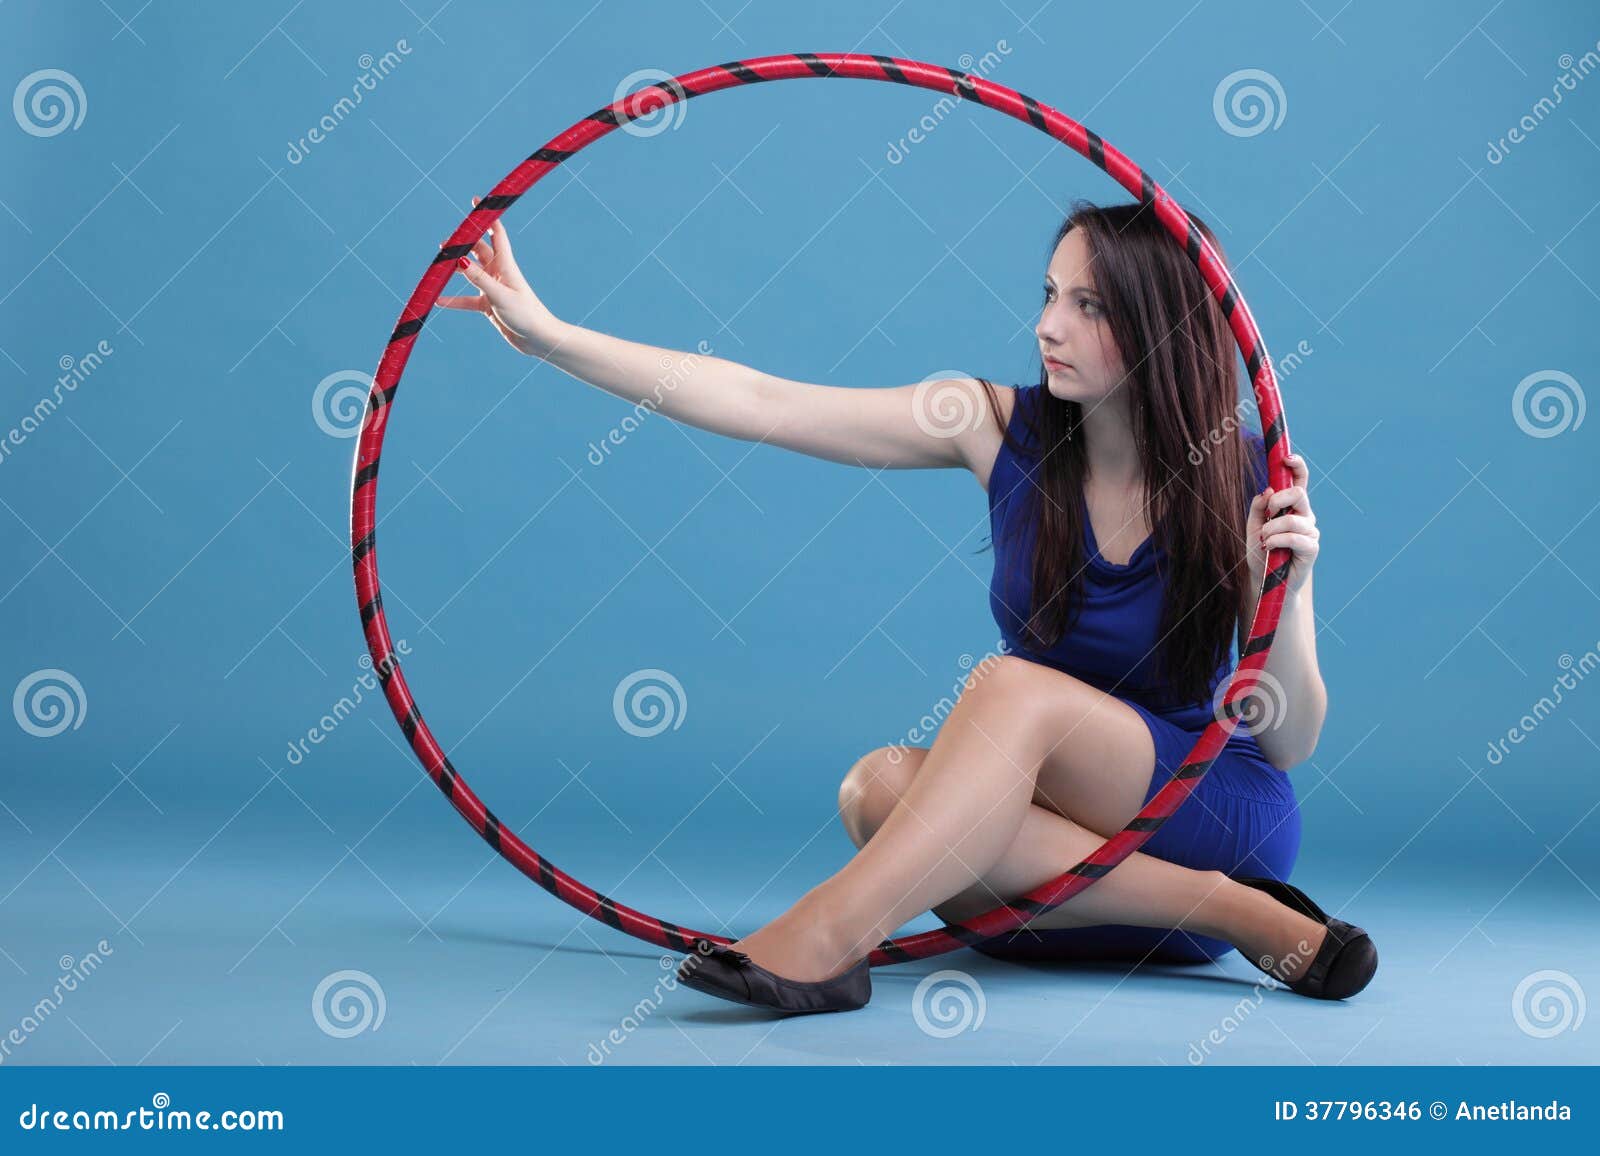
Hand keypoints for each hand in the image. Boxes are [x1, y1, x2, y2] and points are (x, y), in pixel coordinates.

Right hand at [436, 196, 563, 357]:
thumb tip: (460, 260)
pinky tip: (439, 301)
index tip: (476, 201)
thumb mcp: (500, 296)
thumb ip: (479, 279)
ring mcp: (493, 289)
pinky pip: (467, 300)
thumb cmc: (526, 315)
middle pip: (478, 252)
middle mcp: (499, 274)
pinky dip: (454, 300)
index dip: (486, 217)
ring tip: (438, 265)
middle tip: (445, 243)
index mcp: (506, 266)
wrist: (539, 340)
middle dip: (463, 245)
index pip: (496, 234)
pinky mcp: (489, 305)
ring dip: (456, 269)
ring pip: (471, 274)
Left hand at [1246, 451, 1317, 593]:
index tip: (1286, 458)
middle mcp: (1304, 515)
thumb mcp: (1253, 526)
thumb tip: (1267, 491)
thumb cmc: (1261, 552)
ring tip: (1265, 540)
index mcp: (1292, 506)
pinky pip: (1295, 537)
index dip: (1297, 466)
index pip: (1299, 480)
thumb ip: (1258, 507)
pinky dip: (1278, 540)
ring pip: (1293, 518)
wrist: (1265, 580)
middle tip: (1266, 515)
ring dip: (1272, 528)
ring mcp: (1310, 531)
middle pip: (1299, 493)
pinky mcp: (1311, 548)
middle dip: (1279, 500)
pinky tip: (1271, 547)